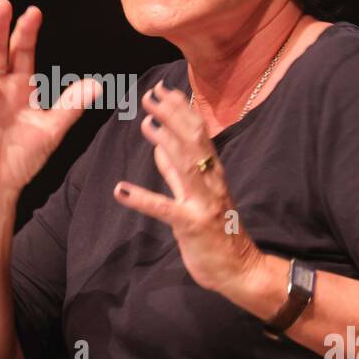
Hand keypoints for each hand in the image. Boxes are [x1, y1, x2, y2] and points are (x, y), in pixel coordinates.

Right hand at [0, 0, 101, 198]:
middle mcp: (0, 88)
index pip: (22, 52)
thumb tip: (95, 85)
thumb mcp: (52, 129)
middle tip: (4, 5)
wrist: (0, 183)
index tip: (34, 12)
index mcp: (20, 87)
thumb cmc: (23, 156)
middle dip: (1, 27)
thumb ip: (71, 106)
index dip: (27, 32)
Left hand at [112, 81, 262, 294]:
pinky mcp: (191, 225)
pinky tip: (119, 189)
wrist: (239, 269)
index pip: (198, 133)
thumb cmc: (217, 231)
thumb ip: (176, 171)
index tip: (163, 89)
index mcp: (212, 173)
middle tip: (151, 94)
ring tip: (144, 121)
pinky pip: (164, 209)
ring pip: (186, 165)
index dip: (181, 110)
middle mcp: (211, 182)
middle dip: (173, 115)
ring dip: (165, 140)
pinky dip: (141, 198)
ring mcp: (202, 202)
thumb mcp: (196, 195)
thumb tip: (159, 144)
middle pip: (193, 141)